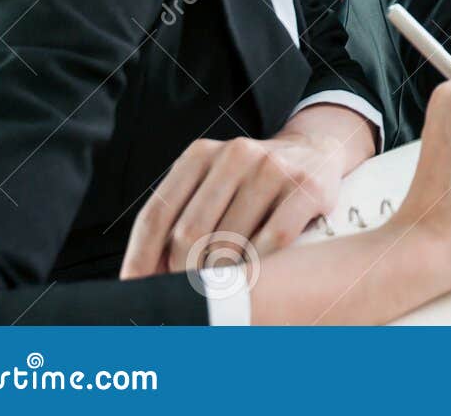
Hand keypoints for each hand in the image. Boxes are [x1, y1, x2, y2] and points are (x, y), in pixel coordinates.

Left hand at [120, 103, 375, 278]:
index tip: (134, 290)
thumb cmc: (252, 182)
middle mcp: (235, 154)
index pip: (157, 214)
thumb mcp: (214, 184)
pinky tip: (257, 273)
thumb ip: (182, 219)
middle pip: (191, 233)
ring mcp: (273, 168)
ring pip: (231, 241)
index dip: (141, 258)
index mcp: (201, 154)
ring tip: (223, 290)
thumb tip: (143, 277)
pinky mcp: (307, 187)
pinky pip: (273, 239)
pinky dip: (260, 265)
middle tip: (188, 298)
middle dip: (183, 274)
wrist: (316, 152)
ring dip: (222, 276)